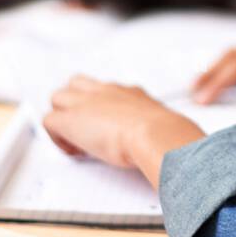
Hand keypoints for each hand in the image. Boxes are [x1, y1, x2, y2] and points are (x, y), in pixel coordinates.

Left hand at [43, 75, 205, 185]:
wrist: (156, 133)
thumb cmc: (169, 135)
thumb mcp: (170, 128)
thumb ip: (169, 131)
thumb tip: (186, 143)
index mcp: (130, 94)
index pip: (108, 90)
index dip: (102, 106)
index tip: (110, 126)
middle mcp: (106, 91)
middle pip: (77, 84)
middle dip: (76, 104)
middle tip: (86, 131)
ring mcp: (85, 102)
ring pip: (58, 97)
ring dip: (63, 118)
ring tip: (76, 142)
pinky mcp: (69, 119)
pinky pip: (49, 122)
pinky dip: (57, 138)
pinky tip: (74, 152)